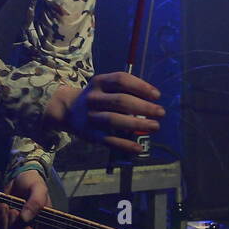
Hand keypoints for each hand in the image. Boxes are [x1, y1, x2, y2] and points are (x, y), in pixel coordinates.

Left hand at [0, 169, 50, 228]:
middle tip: (13, 210)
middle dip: (14, 228)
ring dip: (2, 223)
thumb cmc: (33, 183)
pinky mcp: (3, 225)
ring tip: (4, 206)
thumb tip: (24, 219)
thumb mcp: (38, 189)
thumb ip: (36, 202)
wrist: (19, 177)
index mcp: (44, 226)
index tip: (25, 227)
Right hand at [44, 72, 164, 153]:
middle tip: (161, 112)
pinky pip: (109, 141)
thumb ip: (125, 90)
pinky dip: (125, 145)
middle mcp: (93, 98)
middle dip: (144, 107)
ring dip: (137, 124)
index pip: (121, 80)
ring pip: (115, 120)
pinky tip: (139, 148)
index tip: (157, 95)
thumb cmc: (97, 97)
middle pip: (121, 101)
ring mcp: (91, 116)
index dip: (141, 86)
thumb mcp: (105, 86)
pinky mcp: (90, 134)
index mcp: (99, 82)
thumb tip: (152, 100)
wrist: (68, 110)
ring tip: (155, 126)